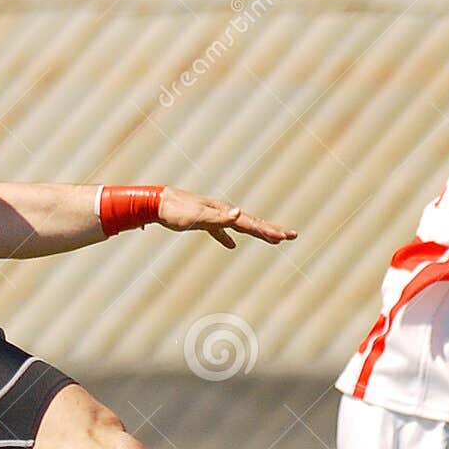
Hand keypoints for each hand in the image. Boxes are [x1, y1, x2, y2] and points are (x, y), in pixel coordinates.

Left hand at [156, 187, 296, 248]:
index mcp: (224, 212)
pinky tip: (231, 246)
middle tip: (292, 236)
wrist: (157, 202)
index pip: (251, 223)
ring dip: (257, 232)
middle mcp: (223, 211)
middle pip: (252, 222)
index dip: (269, 231)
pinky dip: (228, 238)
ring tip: (272, 239)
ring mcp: (214, 215)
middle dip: (272, 230)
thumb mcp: (197, 217)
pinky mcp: (203, 221)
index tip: (286, 237)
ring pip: (241, 225)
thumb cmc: (176, 212)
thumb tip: (239, 214)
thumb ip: (218, 218)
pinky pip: (222, 231)